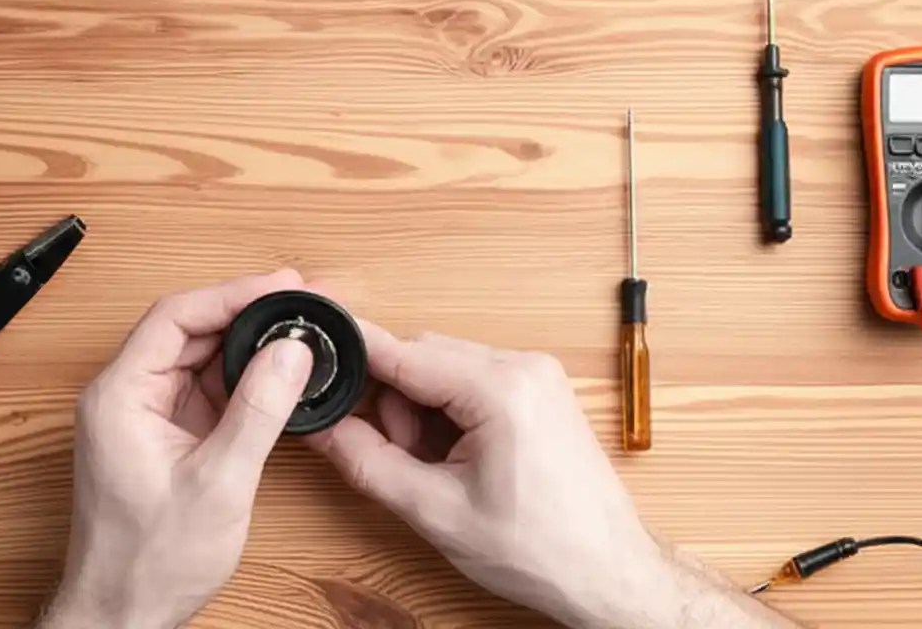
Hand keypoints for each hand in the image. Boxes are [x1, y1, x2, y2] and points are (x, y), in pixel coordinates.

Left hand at [40, 270, 312, 628]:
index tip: (282, 285)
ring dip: (247, 344)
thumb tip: (291, 352)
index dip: (234, 293)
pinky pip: (203, 389)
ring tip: (297, 331)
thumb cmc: (149, 562)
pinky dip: (240, 379)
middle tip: (301, 302)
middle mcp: (124, 396)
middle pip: (188, 329)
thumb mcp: (218, 483)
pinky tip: (275, 375)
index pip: (177, 316)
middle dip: (247, 312)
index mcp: (120, 396)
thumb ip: (258, 411)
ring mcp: (142, 415)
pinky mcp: (161, 434)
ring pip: (198, 357)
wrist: (123, 615)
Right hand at [307, 324, 795, 628]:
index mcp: (500, 390)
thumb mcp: (435, 511)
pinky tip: (464, 460)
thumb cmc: (541, 549)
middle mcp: (524, 367)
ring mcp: (536, 374)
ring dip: (425, 415)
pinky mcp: (539, 388)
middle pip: (421, 357)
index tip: (313, 350)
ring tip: (443, 471)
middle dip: (397, 407)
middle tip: (409, 462)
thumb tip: (322, 428)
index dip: (353, 354)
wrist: (608, 571)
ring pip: (444, 369)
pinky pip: (473, 381)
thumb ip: (368, 462)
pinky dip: (453, 415)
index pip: (403, 352)